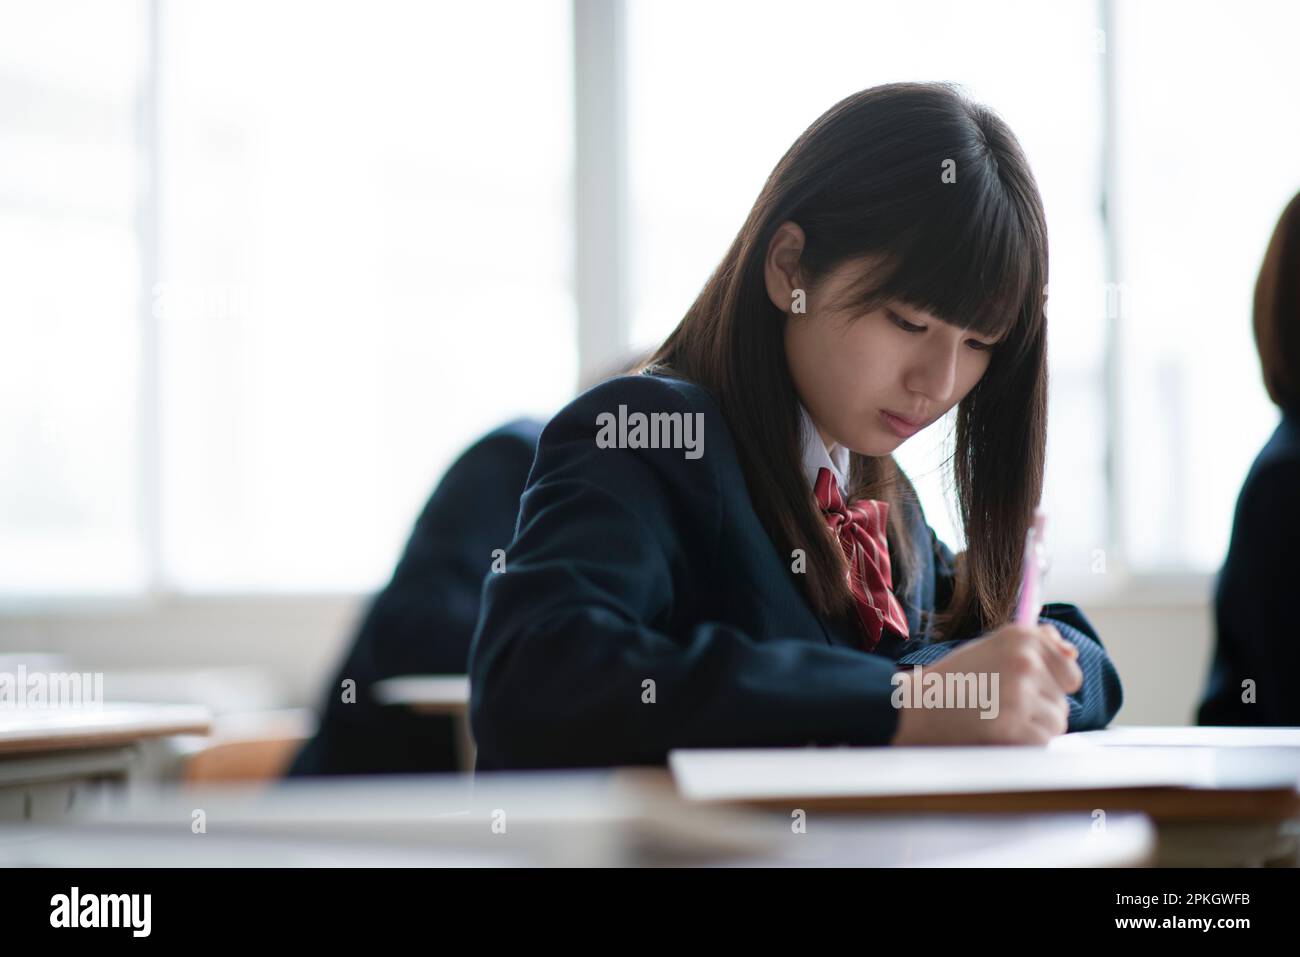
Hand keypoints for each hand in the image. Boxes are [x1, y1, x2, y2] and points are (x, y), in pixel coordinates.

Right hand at [890, 623, 1081, 745]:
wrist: (915, 708)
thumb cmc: (954, 681)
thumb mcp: (992, 648)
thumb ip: (1035, 645)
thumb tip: (1072, 652)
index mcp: (1021, 636)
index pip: (1070, 672)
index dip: (1048, 685)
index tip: (1017, 687)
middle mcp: (1024, 660)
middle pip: (1063, 700)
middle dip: (1039, 708)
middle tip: (1000, 705)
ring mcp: (1019, 693)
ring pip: (1056, 722)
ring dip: (1032, 728)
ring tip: (997, 719)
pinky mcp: (1012, 725)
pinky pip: (1042, 742)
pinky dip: (1023, 744)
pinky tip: (996, 733)